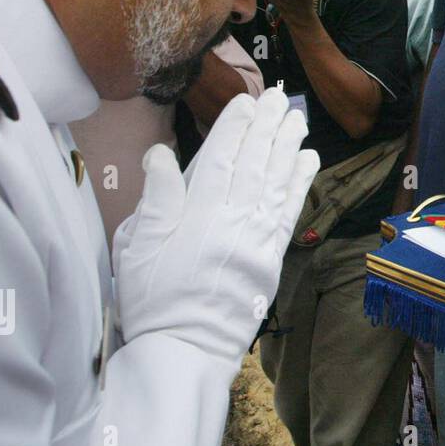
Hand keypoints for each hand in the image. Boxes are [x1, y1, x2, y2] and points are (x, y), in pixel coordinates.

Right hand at [112, 88, 319, 362]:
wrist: (184, 348)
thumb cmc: (152, 299)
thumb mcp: (136, 247)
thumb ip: (155, 199)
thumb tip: (161, 154)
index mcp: (196, 215)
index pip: (220, 159)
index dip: (235, 127)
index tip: (246, 101)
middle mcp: (232, 221)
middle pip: (253, 164)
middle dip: (267, 127)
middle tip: (279, 97)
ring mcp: (256, 239)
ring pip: (276, 182)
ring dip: (288, 146)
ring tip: (297, 118)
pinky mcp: (271, 258)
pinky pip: (290, 212)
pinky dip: (300, 183)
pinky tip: (308, 159)